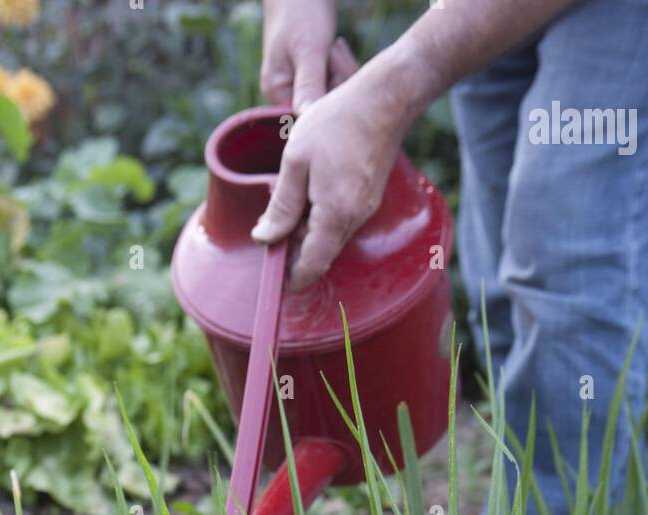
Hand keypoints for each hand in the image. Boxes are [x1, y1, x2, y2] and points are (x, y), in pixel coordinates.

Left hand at [252, 44, 410, 291]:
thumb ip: (281, 205)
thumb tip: (265, 238)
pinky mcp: (368, 200)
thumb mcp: (296, 161)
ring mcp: (364, 211)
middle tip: (271, 225)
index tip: (276, 280)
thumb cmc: (336, 122)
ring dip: (307, 231)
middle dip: (296, 251)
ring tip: (291, 196)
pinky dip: (321, 218)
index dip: (293, 279)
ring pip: (330, 238)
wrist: (383, 100)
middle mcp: (354, 220)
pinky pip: (340, 222)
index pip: (312, 265)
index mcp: (334, 215)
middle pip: (321, 255)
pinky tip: (310, 190)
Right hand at [260, 0, 337, 111]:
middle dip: (338, 78)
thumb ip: (309, 87)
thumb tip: (308, 124)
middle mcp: (288, 94)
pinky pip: (338, 83)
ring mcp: (303, 85)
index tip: (330, 61)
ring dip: (342, 68)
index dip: (330, 96)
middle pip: (326, 105)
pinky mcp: (316, 76)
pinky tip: (336, 46)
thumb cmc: (301, 11)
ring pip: (335, 94)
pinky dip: (342, 65)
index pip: (311, 115)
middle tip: (333, 48)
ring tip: (333, 44)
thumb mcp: (308, 51)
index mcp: (278, 93)